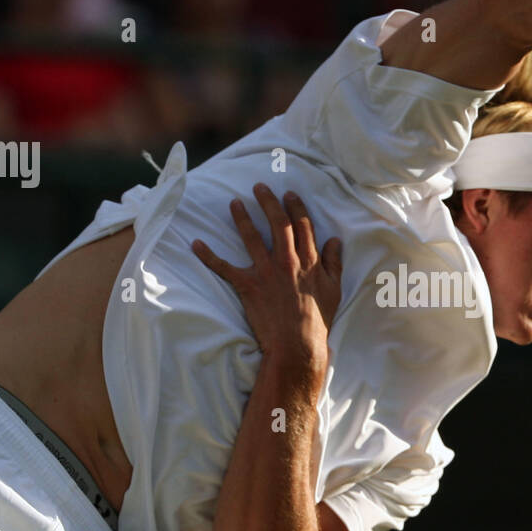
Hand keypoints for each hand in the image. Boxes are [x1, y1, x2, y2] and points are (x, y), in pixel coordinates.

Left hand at [191, 184, 341, 375]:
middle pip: (277, 222)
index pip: (303, 225)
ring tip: (234, 203)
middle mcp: (288, 260)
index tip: (288, 193)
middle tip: (259, 187)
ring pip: (251, 236)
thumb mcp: (334, 289)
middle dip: (268, 201)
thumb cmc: (318, 320)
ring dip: (241, 217)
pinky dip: (208, 255)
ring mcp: (266, 271)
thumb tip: (335, 241)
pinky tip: (196, 243)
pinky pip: (224, 266)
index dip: (295, 206)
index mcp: (309, 260)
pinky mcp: (248, 284)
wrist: (298, 344)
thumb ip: (334, 263)